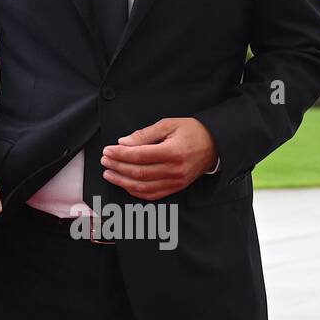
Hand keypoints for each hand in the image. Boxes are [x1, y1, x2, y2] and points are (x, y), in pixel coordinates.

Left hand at [101, 117, 218, 199]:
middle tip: (105, 161)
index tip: (107, 151)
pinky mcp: (177, 188)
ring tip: (109, 174)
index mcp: (173, 152)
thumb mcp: (168, 125)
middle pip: (139, 173)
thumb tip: (123, 143)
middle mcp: (175, 170)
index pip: (139, 156)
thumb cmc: (191, 131)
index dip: (120, 155)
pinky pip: (153, 194)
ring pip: (143, 187)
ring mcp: (176, 182)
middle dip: (118, 167)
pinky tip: (125, 184)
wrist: (215, 144)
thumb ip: (144, 135)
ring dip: (123, 182)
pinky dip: (136, 191)